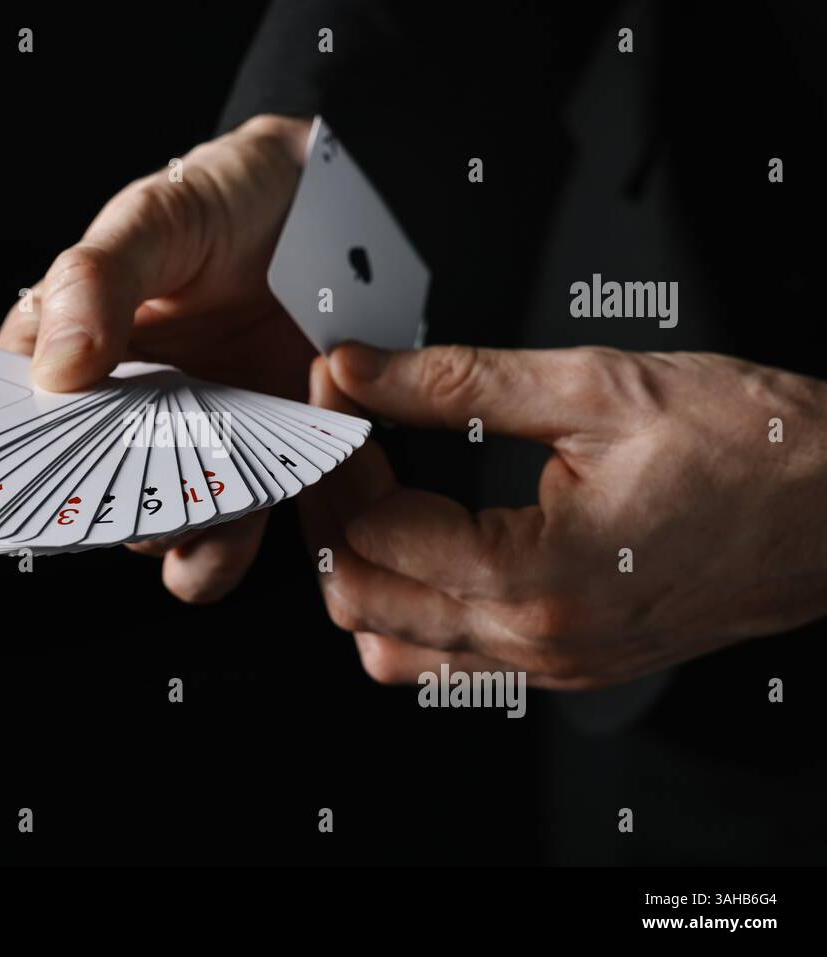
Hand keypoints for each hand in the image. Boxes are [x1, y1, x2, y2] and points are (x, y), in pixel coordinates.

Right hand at [0, 114, 315, 601]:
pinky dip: (244, 541)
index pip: (19, 421)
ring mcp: (189, 447)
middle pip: (89, 496)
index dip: (18, 462)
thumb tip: (52, 373)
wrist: (334, 205)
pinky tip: (272, 489)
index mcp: (72, 351)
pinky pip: (232, 538)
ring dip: (179, 541)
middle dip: (111, 511)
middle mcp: (122, 412)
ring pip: (159, 534)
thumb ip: (95, 281)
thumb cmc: (229, 198)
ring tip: (214, 504)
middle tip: (151, 487)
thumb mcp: (154, 218)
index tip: (37, 485)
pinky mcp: (254, 469)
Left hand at [302, 344, 826, 688]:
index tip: (338, 394)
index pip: (372, 533)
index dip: (338, 452)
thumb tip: (362, 369)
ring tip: (375, 491)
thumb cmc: (757, 451)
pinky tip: (426, 543)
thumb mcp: (596, 388)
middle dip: (328, 513)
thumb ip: (456, 382)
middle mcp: (538, 641)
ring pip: (390, 650)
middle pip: (361, 603)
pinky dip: (410, 607)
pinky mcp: (566, 666)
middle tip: (341, 441)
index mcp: (540, 576)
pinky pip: (447, 663)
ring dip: (362, 570)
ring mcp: (551, 666)